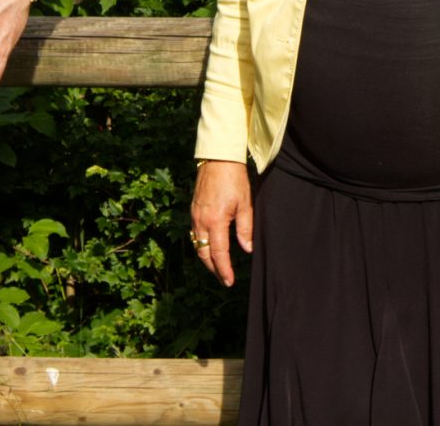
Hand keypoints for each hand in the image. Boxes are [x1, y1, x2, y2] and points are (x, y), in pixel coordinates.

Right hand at [189, 159, 253, 286]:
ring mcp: (194, 215)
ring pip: (197, 245)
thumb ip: (245, 229)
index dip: (223, 269)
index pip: (218, 253)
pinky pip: (195, 234)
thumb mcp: (245, 204)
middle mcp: (201, 221)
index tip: (229, 281)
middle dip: (213, 268)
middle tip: (223, 279)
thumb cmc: (234, 179)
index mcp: (215, 221)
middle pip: (203, 253)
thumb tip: (246, 249)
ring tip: (218, 267)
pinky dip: (201, 245)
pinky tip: (210, 247)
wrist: (218, 158)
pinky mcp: (193, 210)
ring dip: (206, 258)